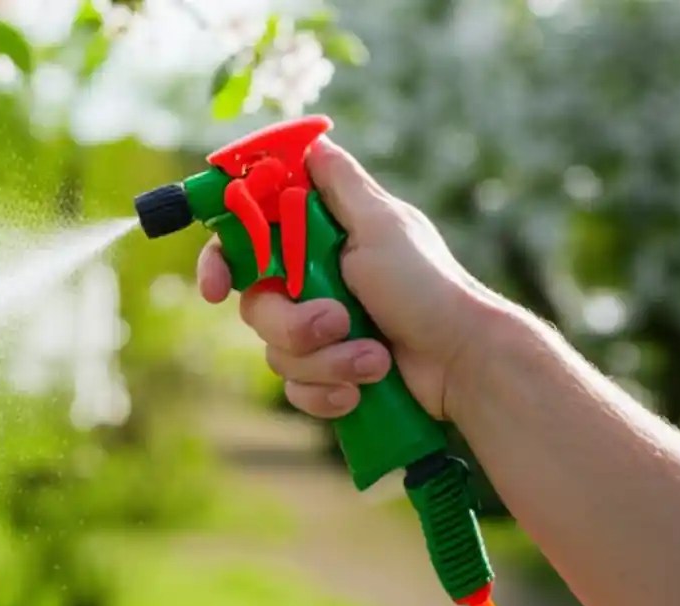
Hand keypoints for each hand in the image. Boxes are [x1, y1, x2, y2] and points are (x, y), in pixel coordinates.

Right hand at [197, 137, 501, 419]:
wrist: (462, 362)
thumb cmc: (427, 287)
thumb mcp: (382, 223)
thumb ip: (339, 183)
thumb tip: (310, 139)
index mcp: (317, 242)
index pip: (245, 243)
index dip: (221, 261)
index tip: (217, 287)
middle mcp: (312, 284)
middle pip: (256, 306)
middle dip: (293, 323)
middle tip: (338, 321)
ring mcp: (320, 332)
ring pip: (278, 353)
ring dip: (325, 360)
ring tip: (373, 359)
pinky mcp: (330, 374)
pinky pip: (298, 390)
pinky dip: (328, 392)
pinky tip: (362, 390)